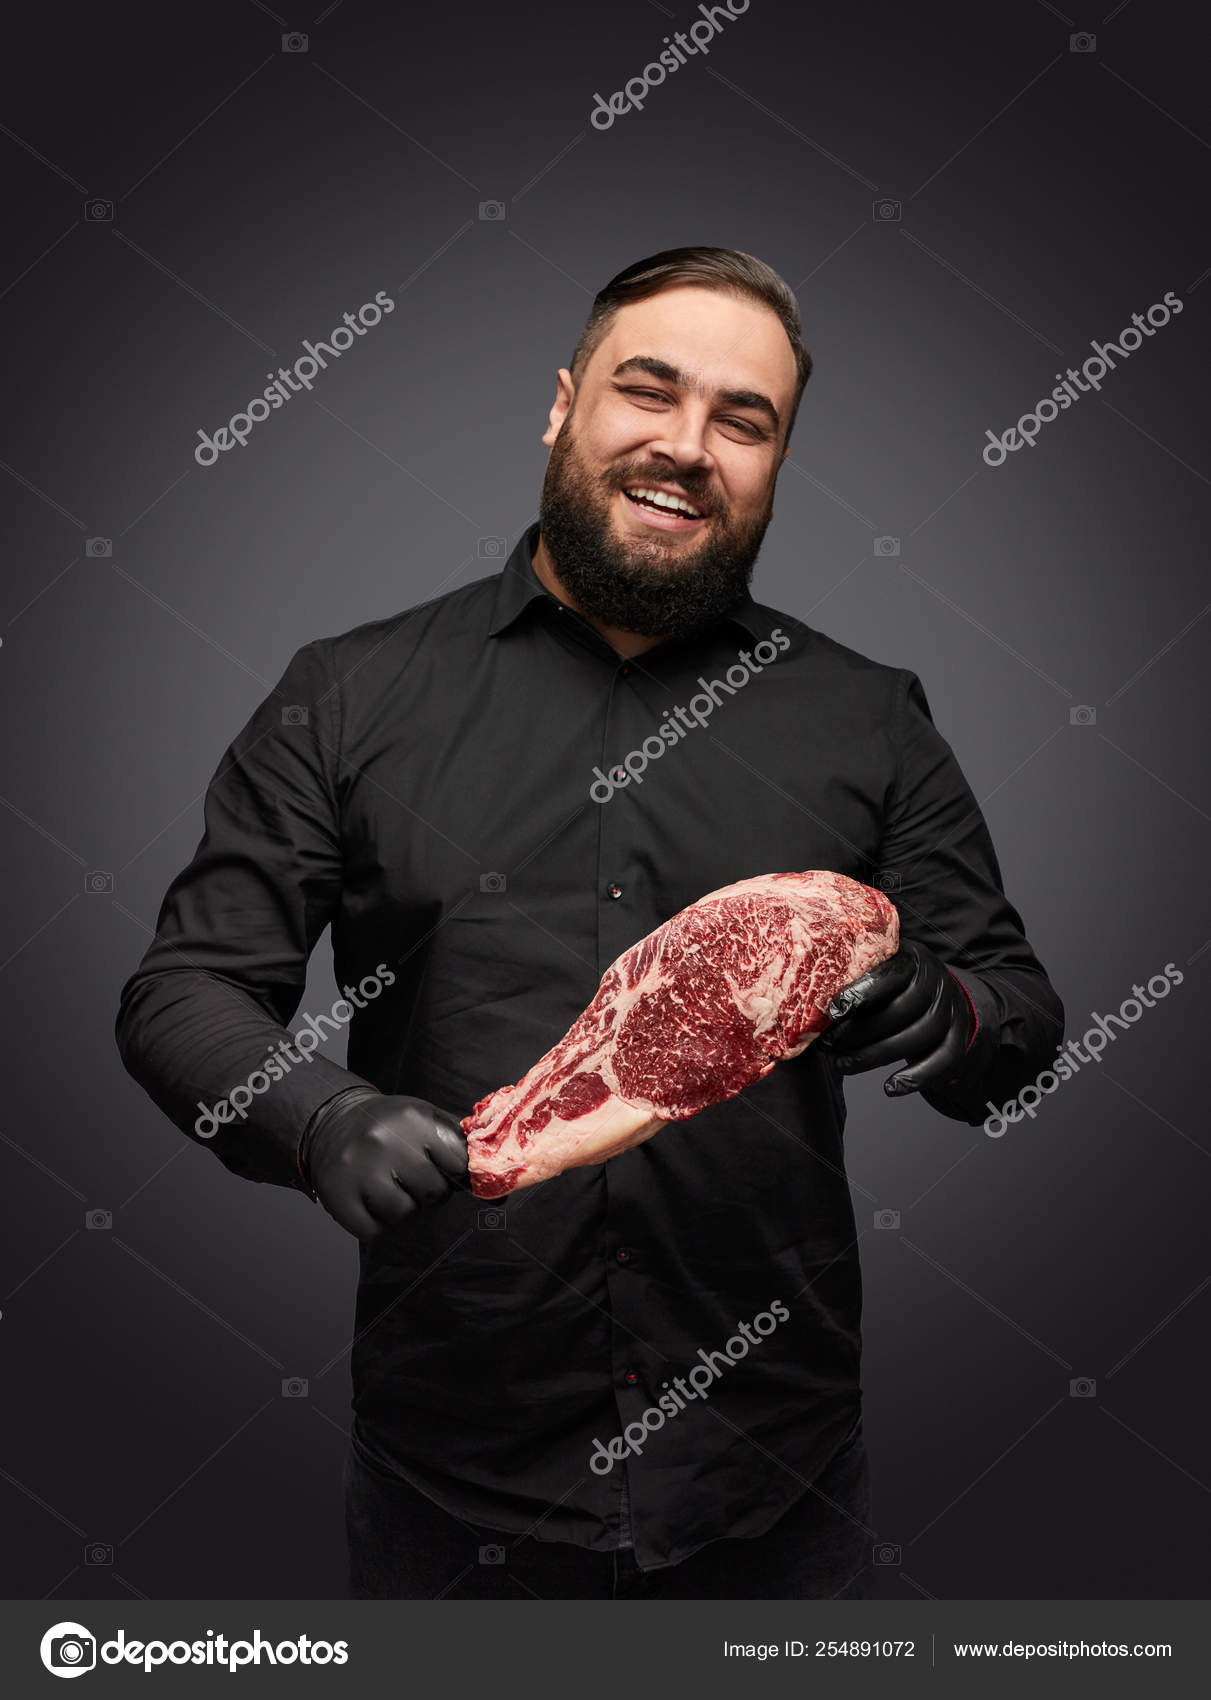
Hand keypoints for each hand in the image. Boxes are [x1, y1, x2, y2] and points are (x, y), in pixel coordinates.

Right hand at [300, 1087, 468, 1238]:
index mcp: (413, 1119)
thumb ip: (460, 1151)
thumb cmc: (390, 1126)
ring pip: (404, 1214)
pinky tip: (373, 1203)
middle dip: (429, 1192)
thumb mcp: (425, 1121)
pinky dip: (378, 1225)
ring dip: (403, 1209)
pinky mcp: (338, 1196)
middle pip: (432, 1192)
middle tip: (411, 1179)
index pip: (457, 1163)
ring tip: (391, 1189)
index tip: (443, 1169)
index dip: (454, 1173)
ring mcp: (359, 1170)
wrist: (333, 1120)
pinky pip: (374, 1231)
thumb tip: (497, 1202)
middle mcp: (385, 1142)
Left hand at [818, 942, 975, 1096]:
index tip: (833, 1011)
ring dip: (876, 1056)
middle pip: (902, 1010)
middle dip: (861, 1031)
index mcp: (913, 960)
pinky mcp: (959, 1038)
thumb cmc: (897, 989)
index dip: (861, 993)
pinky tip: (889, 1088)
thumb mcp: (882, 972)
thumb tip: (810, 998)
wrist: (945, 1003)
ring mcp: (951, 1011)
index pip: (890, 975)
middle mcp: (937, 982)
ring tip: (842, 1065)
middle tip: (828, 1045)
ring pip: (918, 1036)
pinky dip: (915, 1077)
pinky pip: (941, 1060)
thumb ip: (857, 977)